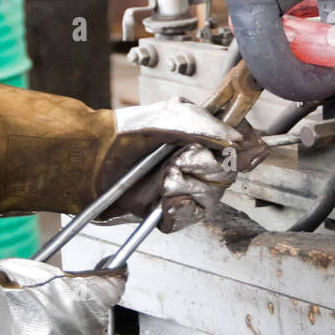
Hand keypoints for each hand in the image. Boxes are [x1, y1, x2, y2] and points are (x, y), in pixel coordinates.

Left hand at [101, 99, 268, 231]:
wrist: (91, 162)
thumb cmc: (126, 133)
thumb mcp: (170, 116)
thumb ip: (208, 126)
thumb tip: (240, 140)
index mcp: (201, 135)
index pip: (239, 144)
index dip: (243, 150)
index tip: (237, 151)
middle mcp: (197, 161)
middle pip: (228, 174)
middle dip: (203, 167)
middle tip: (177, 160)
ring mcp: (185, 187)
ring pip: (212, 198)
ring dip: (186, 188)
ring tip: (163, 180)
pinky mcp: (171, 210)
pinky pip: (191, 218)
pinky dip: (178, 211)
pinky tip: (163, 201)